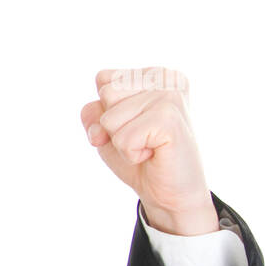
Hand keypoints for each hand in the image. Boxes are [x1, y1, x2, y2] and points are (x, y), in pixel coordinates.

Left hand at [79, 67, 218, 235]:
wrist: (170, 192)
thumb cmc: (140, 155)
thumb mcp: (107, 128)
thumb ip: (93, 112)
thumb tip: (100, 125)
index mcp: (153, 73)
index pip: (104, 79)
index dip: (106, 110)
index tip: (133, 124)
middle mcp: (165, 77)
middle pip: (106, 94)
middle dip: (113, 125)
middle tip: (141, 138)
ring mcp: (170, 96)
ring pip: (110, 118)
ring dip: (122, 141)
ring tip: (148, 145)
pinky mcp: (169, 119)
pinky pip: (122, 138)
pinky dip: (130, 154)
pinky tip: (154, 154)